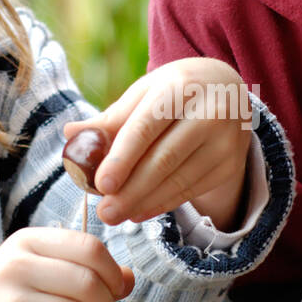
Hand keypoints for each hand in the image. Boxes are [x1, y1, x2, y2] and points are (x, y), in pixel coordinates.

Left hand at [62, 58, 253, 229]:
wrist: (227, 89)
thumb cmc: (173, 92)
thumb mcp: (145, 93)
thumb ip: (111, 118)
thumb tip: (71, 135)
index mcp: (179, 87)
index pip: (147, 127)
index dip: (123, 158)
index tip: (101, 184)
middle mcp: (209, 113)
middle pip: (164, 159)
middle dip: (131, 190)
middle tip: (104, 212)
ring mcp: (225, 141)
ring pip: (179, 180)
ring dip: (144, 202)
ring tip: (116, 214)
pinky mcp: (230, 164)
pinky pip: (192, 190)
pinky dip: (163, 203)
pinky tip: (140, 211)